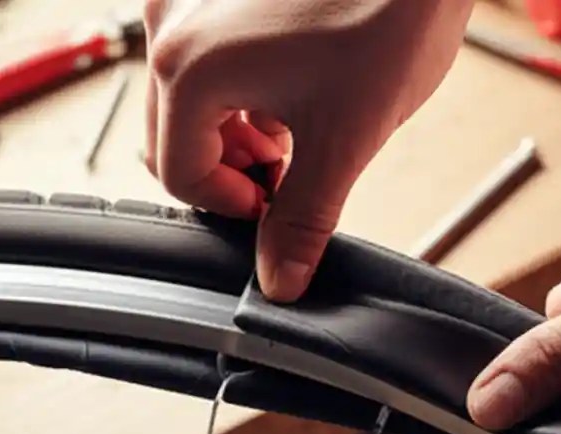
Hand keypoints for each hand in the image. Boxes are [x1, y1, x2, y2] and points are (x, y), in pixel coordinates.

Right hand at [142, 0, 474, 301]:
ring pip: (187, 96)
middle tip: (288, 176)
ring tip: (295, 134)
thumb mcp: (344, 140)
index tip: (277, 207)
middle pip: (173, 136)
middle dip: (229, 171)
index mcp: (190, 67)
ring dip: (233, 132)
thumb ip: (303, 221)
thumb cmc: (388, 16)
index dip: (233, 207)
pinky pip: (206, 55)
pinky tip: (293, 91)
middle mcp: (171, 23)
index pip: (180, 176)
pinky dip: (239, 88)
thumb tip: (281, 280)